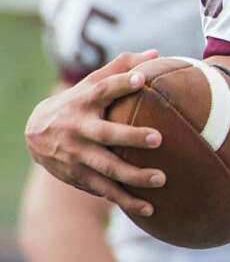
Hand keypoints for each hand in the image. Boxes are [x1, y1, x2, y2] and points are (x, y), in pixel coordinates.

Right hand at [24, 53, 164, 217]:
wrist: (36, 134)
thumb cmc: (78, 103)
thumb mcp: (91, 84)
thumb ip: (121, 68)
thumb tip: (157, 53)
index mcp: (84, 102)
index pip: (103, 89)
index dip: (121, 83)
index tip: (141, 78)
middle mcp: (79, 129)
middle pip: (106, 134)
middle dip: (131, 137)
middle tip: (158, 138)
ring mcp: (78, 155)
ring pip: (107, 168)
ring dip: (134, 176)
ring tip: (161, 179)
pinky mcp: (79, 177)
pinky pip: (105, 191)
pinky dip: (126, 201)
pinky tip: (149, 208)